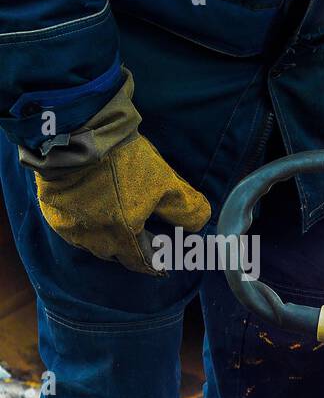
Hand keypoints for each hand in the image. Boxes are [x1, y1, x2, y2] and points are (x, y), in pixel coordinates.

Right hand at [22, 70, 210, 275]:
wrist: (75, 131)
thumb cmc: (123, 160)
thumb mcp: (165, 183)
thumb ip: (185, 210)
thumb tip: (198, 226)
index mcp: (123, 235)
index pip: (142, 263)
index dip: (156, 264)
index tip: (164, 266)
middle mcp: (94, 238)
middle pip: (117, 254)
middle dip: (133, 250)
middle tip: (145, 240)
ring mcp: (70, 225)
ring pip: (94, 244)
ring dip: (110, 239)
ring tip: (122, 227)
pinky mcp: (52, 210)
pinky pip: (74, 228)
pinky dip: (88, 226)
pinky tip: (96, 214)